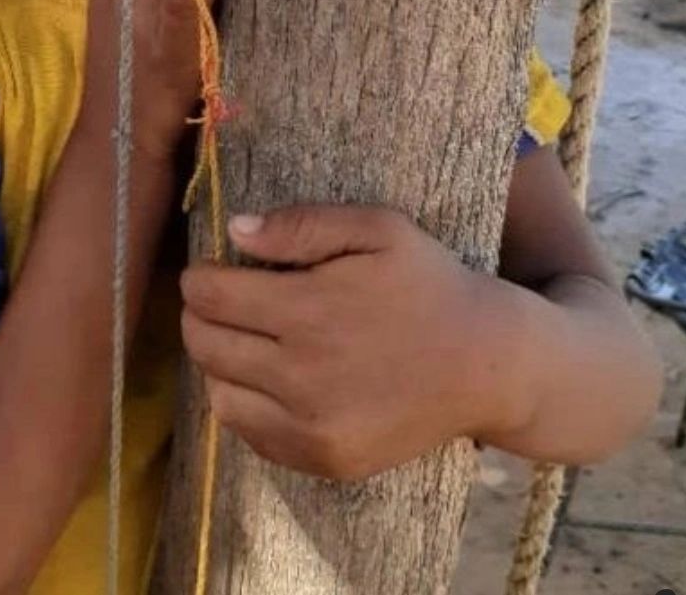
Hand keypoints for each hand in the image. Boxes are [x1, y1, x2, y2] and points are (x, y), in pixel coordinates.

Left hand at [180, 204, 524, 479]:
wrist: (486, 364)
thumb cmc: (428, 283)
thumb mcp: (378, 228)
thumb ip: (303, 225)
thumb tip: (236, 231)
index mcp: (311, 310)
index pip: (210, 296)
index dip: (199, 277)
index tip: (209, 269)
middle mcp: (302, 375)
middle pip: (204, 344)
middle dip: (199, 315)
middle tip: (220, 299)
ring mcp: (312, 426)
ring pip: (218, 392)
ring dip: (218, 360)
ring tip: (243, 337)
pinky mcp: (324, 459)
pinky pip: (249, 433)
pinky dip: (243, 402)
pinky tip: (267, 377)